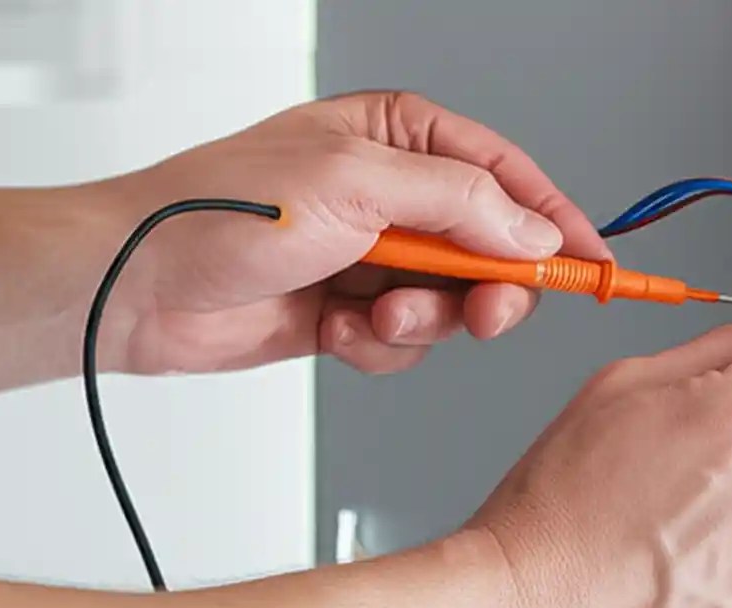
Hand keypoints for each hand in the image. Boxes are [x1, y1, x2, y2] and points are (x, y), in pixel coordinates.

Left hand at [96, 91, 607, 375]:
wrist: (138, 289)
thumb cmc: (219, 212)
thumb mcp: (357, 187)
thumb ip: (461, 204)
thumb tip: (534, 229)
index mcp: (398, 137)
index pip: (505, 175)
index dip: (555, 220)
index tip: (593, 263)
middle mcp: (392, 194)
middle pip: (490, 246)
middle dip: (486, 286)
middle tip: (485, 309)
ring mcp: (373, 255)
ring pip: (451, 303)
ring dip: (419, 320)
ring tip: (371, 312)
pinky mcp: (351, 310)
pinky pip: (404, 340)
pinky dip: (377, 345)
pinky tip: (334, 329)